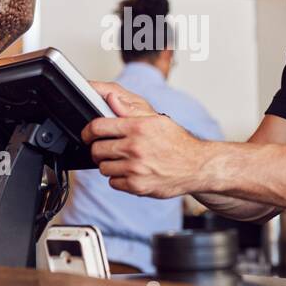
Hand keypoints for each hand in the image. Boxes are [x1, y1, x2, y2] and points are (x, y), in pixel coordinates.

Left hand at [82, 83, 210, 197]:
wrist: (197, 166)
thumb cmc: (177, 142)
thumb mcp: (156, 119)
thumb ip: (129, 110)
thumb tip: (110, 98)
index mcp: (137, 128)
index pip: (97, 127)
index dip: (88, 131)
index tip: (88, 135)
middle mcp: (135, 148)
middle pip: (97, 149)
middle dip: (98, 149)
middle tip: (106, 149)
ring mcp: (135, 169)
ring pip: (103, 168)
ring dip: (109, 164)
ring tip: (122, 160)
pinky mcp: (137, 186)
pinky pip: (113, 183)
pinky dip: (118, 179)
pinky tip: (130, 172)